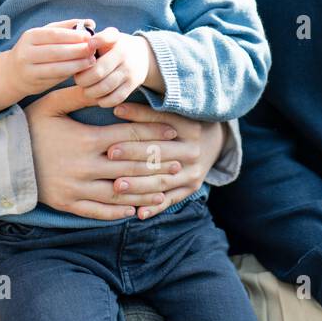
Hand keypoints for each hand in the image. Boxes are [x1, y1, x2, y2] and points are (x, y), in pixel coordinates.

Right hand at [0, 18, 94, 110]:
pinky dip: (70, 73)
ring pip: (56, 67)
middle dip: (77, 50)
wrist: (13, 73)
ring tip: (91, 60)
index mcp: (30, 36)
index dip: (72, 35)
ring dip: (77, 64)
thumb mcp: (45, 35)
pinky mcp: (34, 83)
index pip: (53, 34)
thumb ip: (66, 28)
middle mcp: (26, 52)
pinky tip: (82, 70)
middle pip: (55, 51)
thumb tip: (90, 22)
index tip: (89, 36)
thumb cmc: (35, 49)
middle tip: (93, 49)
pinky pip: (55, 78)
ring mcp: (28, 69)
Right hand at [24, 85, 182, 221]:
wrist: (2, 161)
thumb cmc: (29, 127)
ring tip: (165, 189)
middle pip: (131, 166)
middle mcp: (86, 166)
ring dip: (146, 191)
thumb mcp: (50, 104)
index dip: (153, 133)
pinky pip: (100, 211)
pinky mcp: (70, 204)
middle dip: (157, 163)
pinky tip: (136, 210)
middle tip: (178, 161)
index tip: (173, 131)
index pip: (129, 137)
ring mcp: (78, 188)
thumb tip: (99, 81)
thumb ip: (77, 93)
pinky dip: (119, 212)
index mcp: (85, 140)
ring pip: (121, 193)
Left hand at [72, 28, 160, 106]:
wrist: (143, 55)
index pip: (104, 39)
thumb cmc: (117, 46)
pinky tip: (98, 97)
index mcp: (116, 41)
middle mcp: (124, 55)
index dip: (93, 44)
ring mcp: (129, 72)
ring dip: (90, 92)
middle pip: (98, 72)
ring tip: (86, 89)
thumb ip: (97, 38)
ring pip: (105, 87)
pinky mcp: (132, 85)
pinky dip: (103, 101)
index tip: (86, 51)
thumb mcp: (109, 36)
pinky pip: (115, 98)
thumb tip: (87, 45)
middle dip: (83, 79)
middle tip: (78, 80)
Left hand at [102, 101, 224, 219]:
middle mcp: (193, 150)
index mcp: (188, 126)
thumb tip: (115, 107)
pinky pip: (171, 200)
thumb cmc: (180, 124)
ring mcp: (193, 172)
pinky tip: (138, 213)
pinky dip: (154, 207)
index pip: (160, 123)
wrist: (212, 142)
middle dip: (133, 154)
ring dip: (139, 185)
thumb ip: (147, 111)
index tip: (115, 119)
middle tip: (109, 155)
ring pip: (163, 180)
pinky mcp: (191, 188)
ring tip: (116, 186)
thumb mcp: (172, 113)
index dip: (137, 121)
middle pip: (159, 153)